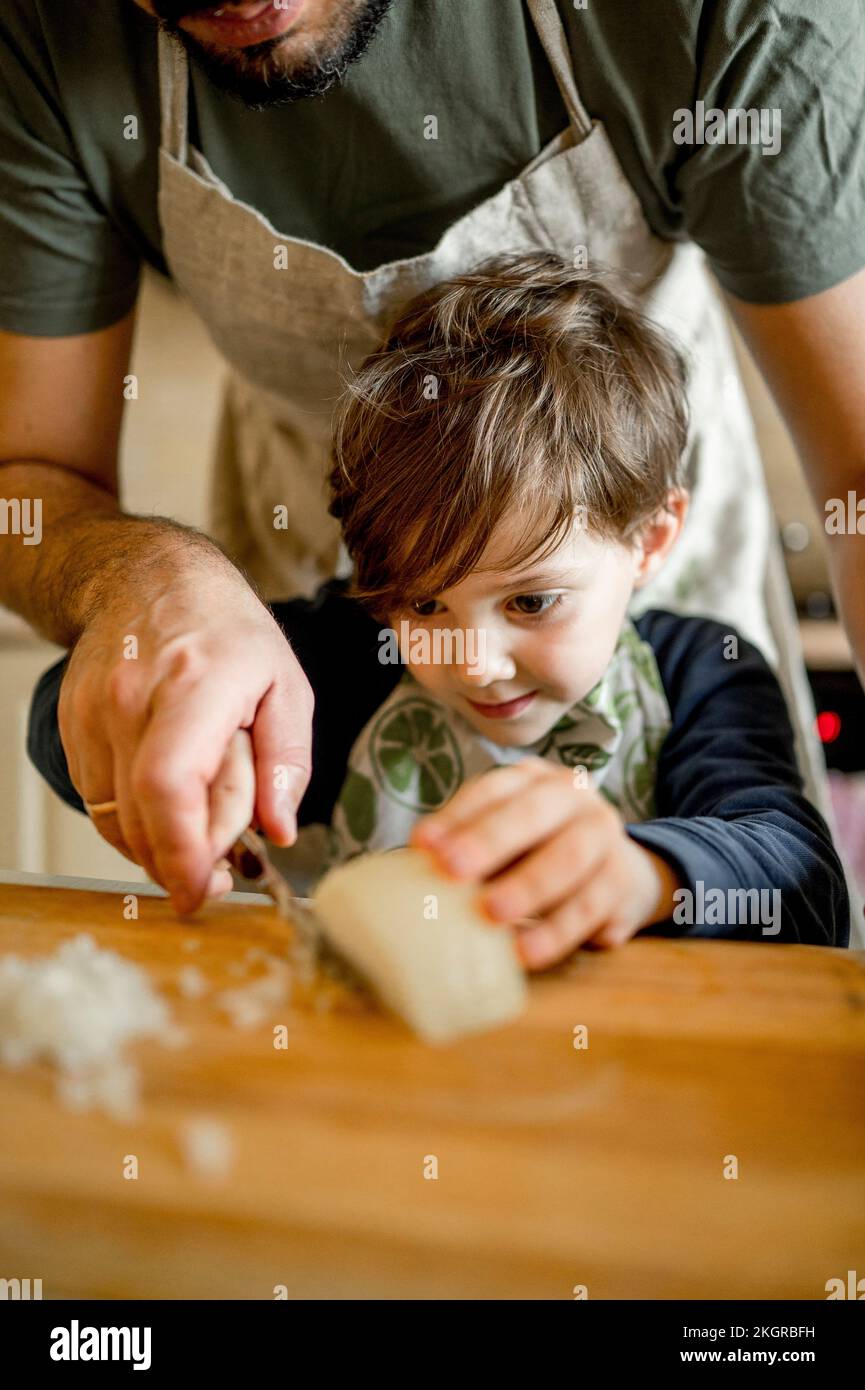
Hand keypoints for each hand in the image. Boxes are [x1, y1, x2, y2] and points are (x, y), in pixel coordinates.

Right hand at [59, 561, 312, 914]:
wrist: (148, 577)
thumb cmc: (227, 631)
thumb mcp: (287, 684)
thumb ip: (288, 761)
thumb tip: (280, 829)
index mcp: (197, 683)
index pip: (169, 782)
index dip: (182, 850)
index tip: (204, 890)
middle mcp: (134, 698)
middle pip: (141, 815)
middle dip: (180, 866)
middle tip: (220, 878)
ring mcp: (93, 711)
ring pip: (114, 817)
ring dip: (156, 849)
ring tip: (200, 839)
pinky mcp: (71, 723)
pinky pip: (97, 800)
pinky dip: (132, 822)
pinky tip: (167, 809)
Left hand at [410, 758, 680, 969]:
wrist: (618, 875)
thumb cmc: (540, 854)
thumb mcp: (506, 842)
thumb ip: (468, 851)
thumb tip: (410, 876)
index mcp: (534, 781)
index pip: (494, 789)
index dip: (458, 816)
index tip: (423, 845)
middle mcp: (574, 800)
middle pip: (534, 813)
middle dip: (490, 841)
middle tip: (452, 871)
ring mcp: (606, 838)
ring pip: (570, 857)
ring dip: (528, 887)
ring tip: (491, 916)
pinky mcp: (623, 882)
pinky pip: (592, 906)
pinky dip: (557, 931)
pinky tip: (527, 952)